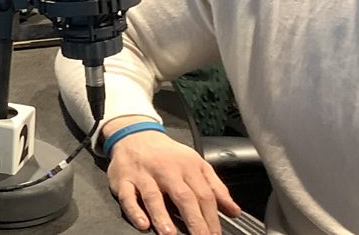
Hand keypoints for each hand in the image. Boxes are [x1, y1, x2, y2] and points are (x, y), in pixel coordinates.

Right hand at [105, 118, 241, 234]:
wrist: (136, 134)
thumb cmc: (169, 155)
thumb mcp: (196, 164)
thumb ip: (216, 188)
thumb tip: (234, 211)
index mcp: (188, 167)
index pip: (204, 194)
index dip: (211, 217)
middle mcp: (167, 170)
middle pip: (183, 197)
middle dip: (194, 221)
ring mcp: (144, 175)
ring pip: (153, 196)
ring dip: (162, 216)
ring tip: (170, 234)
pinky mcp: (124, 180)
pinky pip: (128, 196)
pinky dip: (134, 210)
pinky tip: (142, 223)